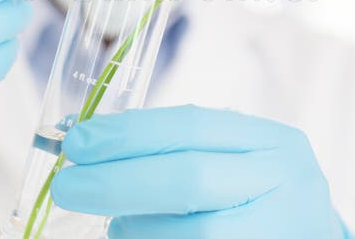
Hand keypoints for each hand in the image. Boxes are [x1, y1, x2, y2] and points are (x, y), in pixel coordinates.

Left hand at [52, 105, 350, 238]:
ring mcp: (282, 228)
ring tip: (114, 224)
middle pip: (191, 177)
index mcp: (274, 142)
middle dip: (118, 180)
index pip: (193, 126)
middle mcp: (286, 181)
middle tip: (68, 184)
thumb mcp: (236, 161)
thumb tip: (92, 141)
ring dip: (136, 226)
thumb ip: (179, 148)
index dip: (130, 133)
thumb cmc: (259, 198)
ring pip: (195, 231)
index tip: (78, 141)